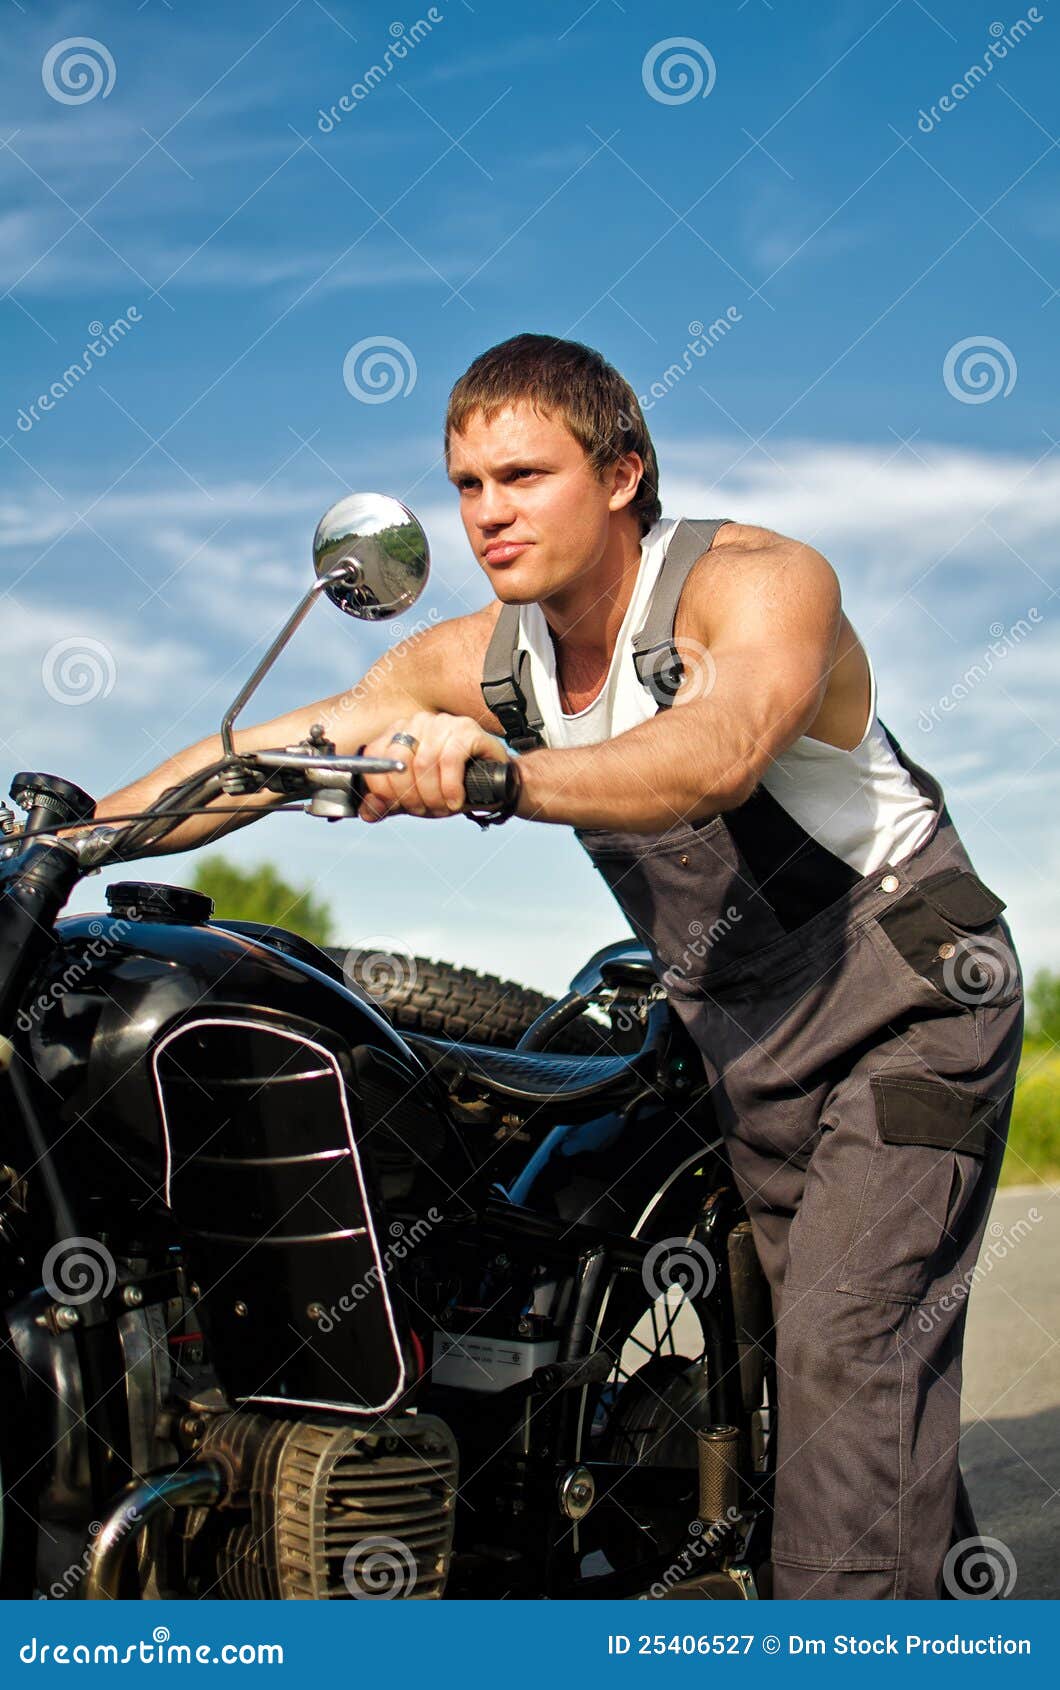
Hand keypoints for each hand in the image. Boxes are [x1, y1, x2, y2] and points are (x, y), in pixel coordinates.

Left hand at [358, 711, 510, 821]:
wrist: (496, 784)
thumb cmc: (452, 787)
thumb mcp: (415, 798)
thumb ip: (389, 802)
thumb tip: (366, 812)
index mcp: (399, 732)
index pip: (375, 758)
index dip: (383, 789)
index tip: (399, 807)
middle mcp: (418, 722)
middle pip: (399, 762)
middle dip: (410, 796)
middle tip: (425, 811)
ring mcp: (443, 723)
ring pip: (424, 763)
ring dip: (432, 796)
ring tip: (442, 807)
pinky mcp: (467, 729)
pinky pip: (449, 760)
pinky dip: (450, 788)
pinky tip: (455, 801)